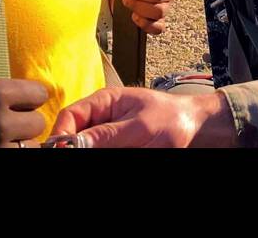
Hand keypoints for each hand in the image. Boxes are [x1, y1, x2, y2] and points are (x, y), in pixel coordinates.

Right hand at [0, 61, 48, 147]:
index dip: (29, 95)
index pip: (38, 93)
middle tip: (8, 121)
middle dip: (24, 121)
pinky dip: (3, 153)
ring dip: (18, 143)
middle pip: (36, 124)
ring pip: (28, 149)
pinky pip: (9, 160)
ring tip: (0, 139)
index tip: (21, 98)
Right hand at [51, 88, 235, 147]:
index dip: (61, 135)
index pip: (70, 116)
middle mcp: (102, 118)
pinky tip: (123, 150)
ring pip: (87, 147)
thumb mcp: (139, 127)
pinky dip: (104, 154)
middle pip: (75, 136)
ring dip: (90, 150)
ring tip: (120, 148)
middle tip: (81, 155)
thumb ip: (106, 134)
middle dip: (76, 147)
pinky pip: (103, 151)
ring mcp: (109, 135)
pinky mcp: (116, 147)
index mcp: (104, 102)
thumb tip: (72, 142)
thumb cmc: (172, 119)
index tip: (61, 150)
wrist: (196, 128)